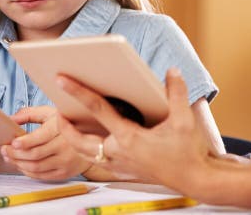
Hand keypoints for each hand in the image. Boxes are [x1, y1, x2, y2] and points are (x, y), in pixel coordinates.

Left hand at [1, 106, 90, 179]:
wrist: (91, 142)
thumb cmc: (66, 125)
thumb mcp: (51, 113)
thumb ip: (31, 114)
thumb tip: (12, 119)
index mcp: (61, 129)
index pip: (40, 138)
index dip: (24, 142)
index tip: (12, 142)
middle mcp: (65, 146)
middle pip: (34, 155)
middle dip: (15, 154)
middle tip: (4, 149)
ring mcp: (65, 161)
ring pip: (35, 167)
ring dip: (18, 164)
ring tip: (9, 157)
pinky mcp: (64, 173)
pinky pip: (41, 176)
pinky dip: (27, 172)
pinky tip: (20, 165)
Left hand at [56, 68, 212, 191]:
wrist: (194, 178)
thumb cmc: (188, 151)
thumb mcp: (185, 119)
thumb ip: (176, 92)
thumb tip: (172, 71)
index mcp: (129, 138)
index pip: (98, 110)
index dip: (79, 92)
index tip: (63, 80)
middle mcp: (119, 153)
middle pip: (79, 140)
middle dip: (64, 126)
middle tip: (56, 111)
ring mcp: (119, 165)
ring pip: (86, 153)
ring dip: (74, 139)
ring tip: (69, 125)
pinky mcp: (124, 171)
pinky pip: (99, 160)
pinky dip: (89, 150)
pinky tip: (95, 140)